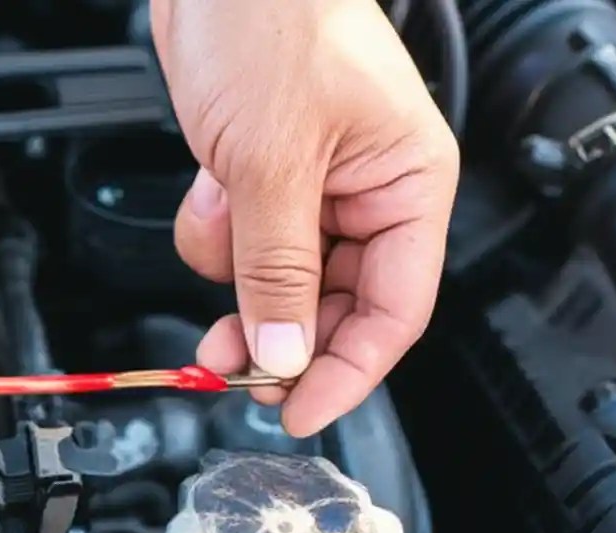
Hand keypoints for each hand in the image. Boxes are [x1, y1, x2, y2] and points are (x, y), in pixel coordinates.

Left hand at [152, 0, 459, 435]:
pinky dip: (213, 228)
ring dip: (237, 275)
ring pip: (277, 276)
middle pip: (332, 304)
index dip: (347, 372)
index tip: (296, 411)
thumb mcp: (276, 161)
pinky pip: (239, 239)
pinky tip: (207, 185)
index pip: (393, 312)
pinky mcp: (261, 173)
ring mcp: (312, 185)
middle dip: (278, 333)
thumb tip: (286, 353)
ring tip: (216, 236)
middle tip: (228, 364)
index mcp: (408, 188)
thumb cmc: (277, 19)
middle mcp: (369, 194)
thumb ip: (278, 267)